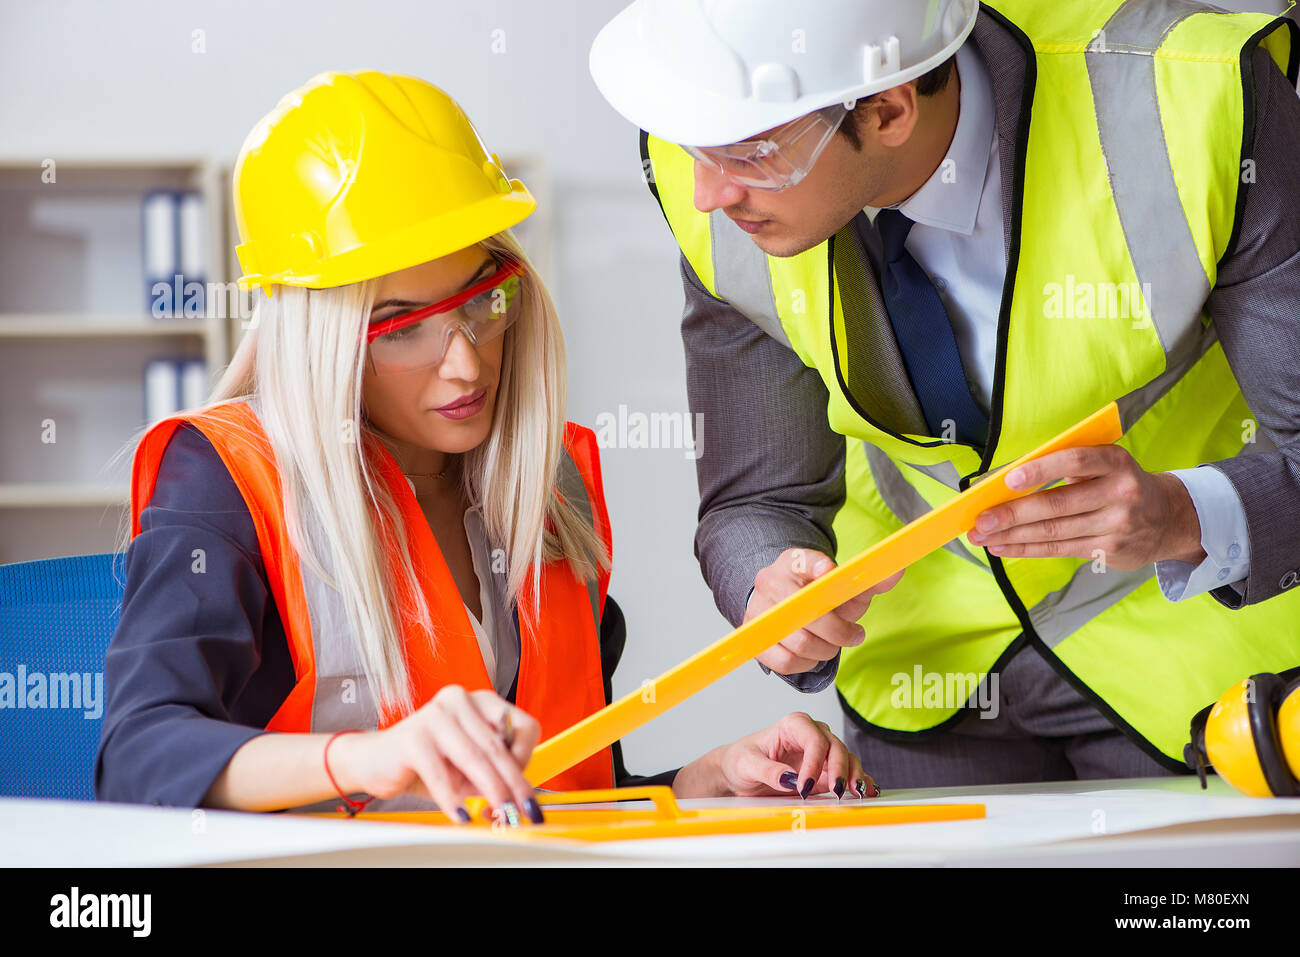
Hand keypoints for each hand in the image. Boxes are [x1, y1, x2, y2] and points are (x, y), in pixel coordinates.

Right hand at [329, 685, 541, 824]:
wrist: (375, 760)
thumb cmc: (427, 762)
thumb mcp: (469, 766)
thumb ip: (492, 773)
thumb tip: (517, 799)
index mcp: (481, 701)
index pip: (523, 727)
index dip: (527, 760)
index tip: (523, 787)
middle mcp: (460, 700)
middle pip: (500, 747)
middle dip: (515, 785)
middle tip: (524, 812)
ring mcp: (435, 714)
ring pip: (475, 759)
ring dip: (492, 792)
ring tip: (500, 816)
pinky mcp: (413, 736)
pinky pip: (441, 774)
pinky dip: (453, 799)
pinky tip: (460, 815)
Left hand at [712, 712, 879, 798]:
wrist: (739, 772)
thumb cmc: (741, 760)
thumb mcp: (747, 764)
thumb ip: (768, 771)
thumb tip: (790, 779)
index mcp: (793, 725)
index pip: (814, 740)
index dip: (814, 763)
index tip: (805, 787)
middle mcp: (811, 734)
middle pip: (835, 747)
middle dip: (840, 769)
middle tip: (837, 791)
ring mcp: (821, 753)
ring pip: (846, 758)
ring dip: (853, 775)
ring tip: (855, 793)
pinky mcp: (825, 771)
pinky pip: (847, 772)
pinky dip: (858, 780)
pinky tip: (866, 790)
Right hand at [746, 548, 903, 674]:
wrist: (780, 603)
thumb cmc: (815, 594)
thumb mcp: (842, 585)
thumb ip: (870, 581)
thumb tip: (897, 571)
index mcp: (793, 562)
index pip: (801, 560)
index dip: (814, 566)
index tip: (828, 570)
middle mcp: (770, 582)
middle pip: (807, 613)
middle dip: (839, 631)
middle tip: (855, 635)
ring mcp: (758, 611)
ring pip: (799, 642)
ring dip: (826, 650)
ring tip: (832, 645)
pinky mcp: (754, 638)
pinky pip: (785, 661)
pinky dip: (806, 664)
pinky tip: (813, 656)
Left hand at [966, 444, 1205, 568]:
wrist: (1168, 518)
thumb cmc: (1119, 484)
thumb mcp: (1104, 465)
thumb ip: (1065, 468)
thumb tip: (1006, 482)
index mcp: (1115, 462)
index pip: (1076, 461)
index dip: (1041, 470)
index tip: (1008, 479)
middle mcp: (1120, 492)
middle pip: (1057, 505)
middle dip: (1012, 514)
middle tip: (980, 520)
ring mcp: (1117, 525)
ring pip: (1054, 531)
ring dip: (1012, 536)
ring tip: (982, 536)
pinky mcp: (1109, 549)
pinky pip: (1059, 549)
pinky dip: (1026, 548)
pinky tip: (1003, 547)